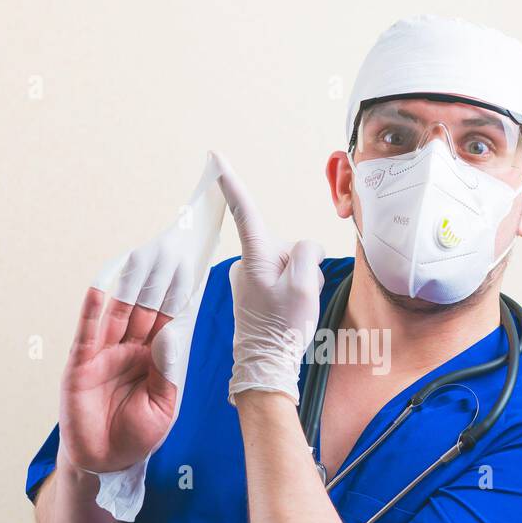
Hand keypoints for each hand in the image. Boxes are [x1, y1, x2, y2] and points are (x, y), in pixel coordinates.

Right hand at [58, 272, 180, 473]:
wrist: (105, 463)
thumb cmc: (136, 435)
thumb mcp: (163, 406)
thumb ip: (167, 370)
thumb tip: (170, 333)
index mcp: (154, 359)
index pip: (168, 321)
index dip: (178, 297)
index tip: (193, 269)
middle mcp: (130, 350)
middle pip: (144, 310)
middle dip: (156, 283)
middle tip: (169, 250)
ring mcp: (104, 354)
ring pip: (117, 314)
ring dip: (128, 287)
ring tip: (139, 259)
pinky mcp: (81, 364)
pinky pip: (87, 333)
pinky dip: (91, 310)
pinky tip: (99, 288)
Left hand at [215, 153, 324, 404]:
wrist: (266, 366)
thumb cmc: (283, 329)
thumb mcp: (305, 287)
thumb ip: (306, 254)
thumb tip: (302, 250)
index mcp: (255, 258)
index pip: (244, 211)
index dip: (231, 182)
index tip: (215, 156)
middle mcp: (246, 263)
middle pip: (285, 245)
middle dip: (300, 263)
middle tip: (297, 297)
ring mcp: (248, 277)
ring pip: (286, 263)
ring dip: (297, 280)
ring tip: (291, 308)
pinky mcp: (252, 290)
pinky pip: (281, 277)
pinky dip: (291, 290)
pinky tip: (288, 311)